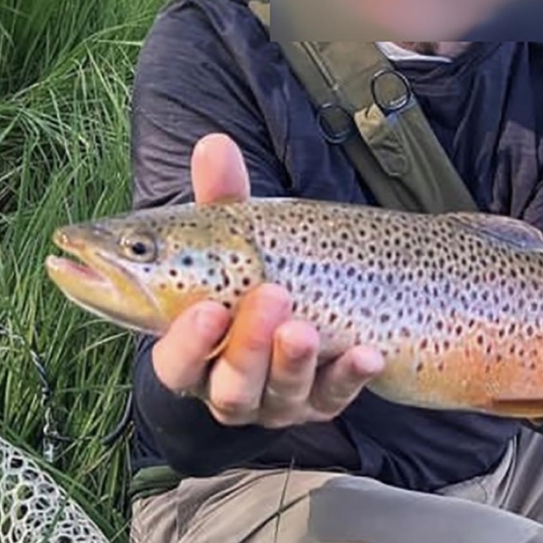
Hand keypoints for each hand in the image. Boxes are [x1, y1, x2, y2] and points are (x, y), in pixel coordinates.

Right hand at [150, 133, 383, 427]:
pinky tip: (367, 354)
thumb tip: (213, 143)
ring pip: (279, 396)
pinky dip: (350, 377)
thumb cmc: (251, 265)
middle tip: (271, 297)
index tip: (207, 308)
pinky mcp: (323, 399)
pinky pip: (336, 397)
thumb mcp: (236, 234)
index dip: (185, 343)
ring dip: (293, 361)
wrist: (315, 296)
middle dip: (248, 347)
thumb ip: (221, 197)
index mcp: (194, 350)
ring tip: (307, 325)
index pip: (175, 363)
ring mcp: (279, 396)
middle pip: (228, 387)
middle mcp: (230, 383)